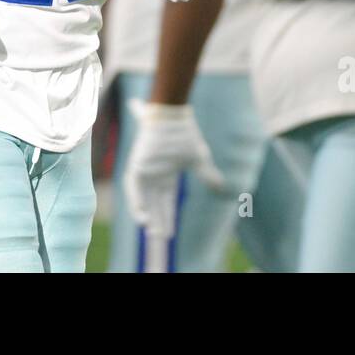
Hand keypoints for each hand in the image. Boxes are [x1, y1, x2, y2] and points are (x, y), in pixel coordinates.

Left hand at [122, 100, 224, 239]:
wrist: (173, 117)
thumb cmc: (185, 135)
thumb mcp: (199, 159)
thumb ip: (207, 175)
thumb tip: (221, 187)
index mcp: (167, 176)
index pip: (166, 202)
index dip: (168, 216)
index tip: (170, 233)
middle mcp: (154, 175)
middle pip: (154, 203)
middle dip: (157, 219)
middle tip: (159, 238)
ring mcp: (144, 169)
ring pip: (142, 197)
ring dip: (145, 212)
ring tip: (149, 229)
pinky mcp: (136, 163)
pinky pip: (132, 185)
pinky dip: (136, 199)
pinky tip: (141, 213)